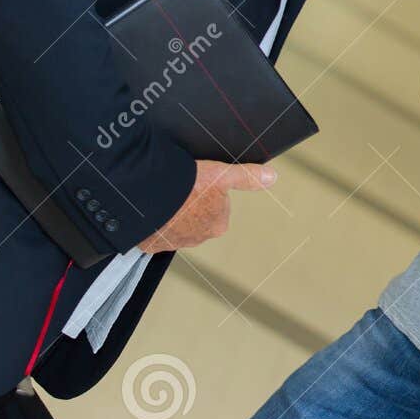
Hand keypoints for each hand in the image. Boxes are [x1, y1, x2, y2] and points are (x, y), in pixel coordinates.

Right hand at [137, 160, 275, 252]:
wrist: (147, 197)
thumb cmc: (185, 187)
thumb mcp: (221, 175)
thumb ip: (246, 177)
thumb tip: (272, 177)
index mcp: (218, 224)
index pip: (216, 205)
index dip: (206, 190)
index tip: (196, 183)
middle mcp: (198, 237)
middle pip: (197, 214)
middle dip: (190, 202)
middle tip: (180, 188)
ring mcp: (174, 242)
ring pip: (176, 222)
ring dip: (171, 212)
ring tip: (165, 196)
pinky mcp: (153, 243)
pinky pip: (156, 230)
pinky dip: (154, 220)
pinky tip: (152, 208)